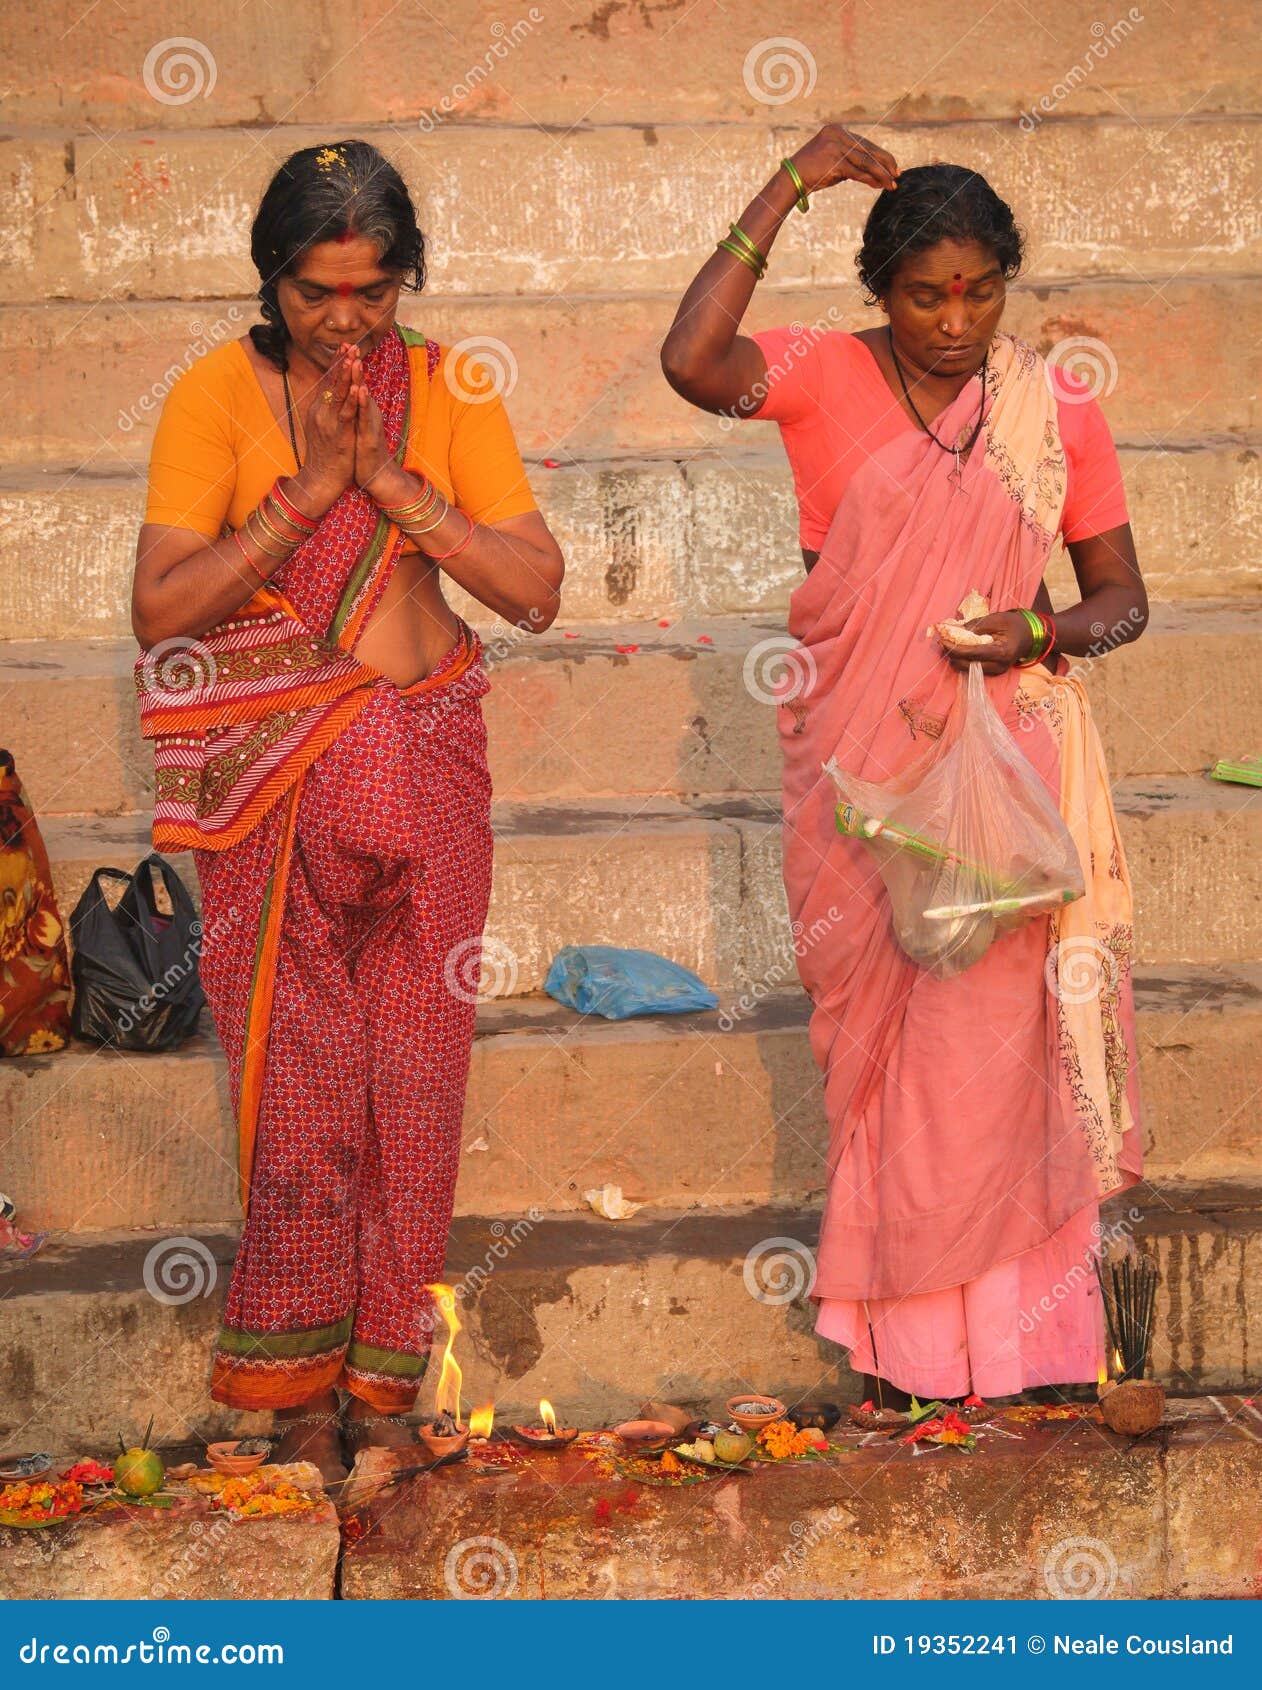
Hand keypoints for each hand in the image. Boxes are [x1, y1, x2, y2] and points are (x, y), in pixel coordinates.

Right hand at [295, 346, 356, 507]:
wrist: (320, 479)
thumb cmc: (326, 456)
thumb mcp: (324, 429)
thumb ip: (328, 412)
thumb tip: (332, 398)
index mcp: (318, 410)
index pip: (327, 382)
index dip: (336, 364)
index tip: (344, 348)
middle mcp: (321, 412)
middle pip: (331, 382)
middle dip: (341, 362)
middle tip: (349, 344)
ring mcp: (328, 422)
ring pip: (338, 393)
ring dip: (346, 374)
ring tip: (353, 357)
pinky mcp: (339, 434)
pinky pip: (346, 413)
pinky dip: (352, 399)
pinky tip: (358, 387)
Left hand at [350, 353, 396, 494]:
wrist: (376, 475)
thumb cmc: (363, 452)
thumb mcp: (356, 426)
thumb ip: (353, 410)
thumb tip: (349, 396)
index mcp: (361, 409)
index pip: (353, 383)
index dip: (347, 365)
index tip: (342, 346)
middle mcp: (367, 412)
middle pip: (359, 384)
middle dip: (353, 364)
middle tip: (351, 344)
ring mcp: (369, 423)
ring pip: (363, 397)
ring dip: (359, 378)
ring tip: (356, 360)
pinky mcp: (369, 436)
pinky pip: (365, 417)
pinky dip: (363, 403)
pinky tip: (361, 390)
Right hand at [788, 122, 899, 195]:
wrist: (791, 180)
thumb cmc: (812, 173)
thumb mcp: (834, 162)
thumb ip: (852, 162)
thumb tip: (875, 174)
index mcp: (837, 130)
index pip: (864, 143)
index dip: (880, 155)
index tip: (893, 166)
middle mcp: (837, 134)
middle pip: (868, 149)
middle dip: (885, 163)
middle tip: (898, 174)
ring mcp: (836, 146)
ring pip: (865, 161)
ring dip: (881, 173)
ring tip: (892, 184)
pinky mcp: (835, 160)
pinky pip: (857, 171)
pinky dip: (870, 179)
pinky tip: (880, 185)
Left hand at [944, 610, 1036, 674]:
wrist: (1029, 636)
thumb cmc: (1013, 624)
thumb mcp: (996, 619)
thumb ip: (975, 625)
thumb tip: (954, 630)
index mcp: (1002, 652)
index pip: (972, 654)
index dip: (954, 648)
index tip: (942, 640)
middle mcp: (998, 666)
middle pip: (966, 665)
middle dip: (952, 654)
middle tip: (943, 640)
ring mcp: (996, 672)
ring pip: (967, 669)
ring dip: (956, 658)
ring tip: (950, 643)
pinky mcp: (992, 673)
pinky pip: (972, 668)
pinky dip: (963, 659)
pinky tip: (960, 648)